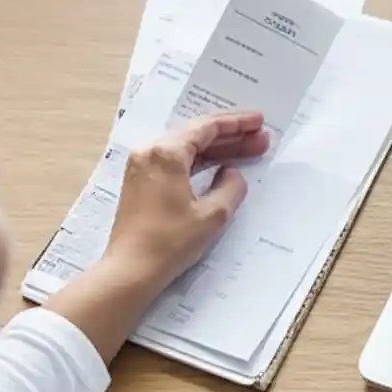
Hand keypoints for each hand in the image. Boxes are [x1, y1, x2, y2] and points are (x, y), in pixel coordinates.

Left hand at [104, 111, 268, 289]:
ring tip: (248, 149)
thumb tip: (232, 172)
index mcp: (166, 154)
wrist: (131, 268)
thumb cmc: (171, 242)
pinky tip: (220, 165)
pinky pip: (175, 161)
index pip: (206, 127)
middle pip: (196, 134)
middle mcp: (150, 152)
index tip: (259, 122)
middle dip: (230, 135)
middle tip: (260, 136)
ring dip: (217, 149)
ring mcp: (142, 166)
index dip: (236, 123)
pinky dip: (199, 162)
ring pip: (186, 148)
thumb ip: (231, 187)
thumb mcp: (213, 215)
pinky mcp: (141, 182)